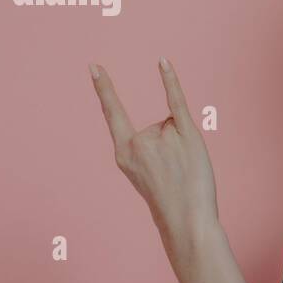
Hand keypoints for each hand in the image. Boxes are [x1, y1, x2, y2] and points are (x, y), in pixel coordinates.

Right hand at [90, 58, 219, 245]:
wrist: (187, 219)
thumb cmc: (169, 199)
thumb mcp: (144, 174)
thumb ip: (147, 144)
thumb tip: (164, 121)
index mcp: (124, 153)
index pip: (113, 114)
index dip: (105, 89)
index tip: (95, 66)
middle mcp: (140, 142)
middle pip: (157, 126)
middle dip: (170, 146)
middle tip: (175, 175)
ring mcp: (161, 136)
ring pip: (173, 126)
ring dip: (184, 144)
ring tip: (186, 171)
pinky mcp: (186, 133)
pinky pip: (176, 100)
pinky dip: (170, 81)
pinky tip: (162, 62)